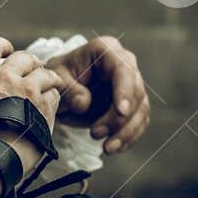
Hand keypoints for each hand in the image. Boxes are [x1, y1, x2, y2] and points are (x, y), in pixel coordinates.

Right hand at [0, 36, 62, 147]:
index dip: (2, 45)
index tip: (7, 52)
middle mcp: (5, 77)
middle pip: (24, 56)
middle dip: (29, 62)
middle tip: (30, 71)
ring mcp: (27, 90)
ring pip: (44, 72)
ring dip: (47, 77)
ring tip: (46, 85)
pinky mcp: (44, 106)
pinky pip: (55, 93)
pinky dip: (53, 96)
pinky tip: (49, 105)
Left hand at [48, 34, 148, 153]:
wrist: (61, 89)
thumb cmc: (58, 78)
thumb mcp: (56, 81)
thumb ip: (68, 90)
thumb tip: (83, 103)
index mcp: (105, 50)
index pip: (123, 68)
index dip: (124, 90)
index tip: (121, 112)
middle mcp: (124, 64)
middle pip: (135, 92)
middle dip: (119, 118)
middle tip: (95, 134)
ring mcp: (131, 84)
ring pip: (141, 110)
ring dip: (126, 132)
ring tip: (106, 148)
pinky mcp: (133, 104)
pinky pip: (139, 122)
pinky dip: (129, 137)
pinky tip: (114, 148)